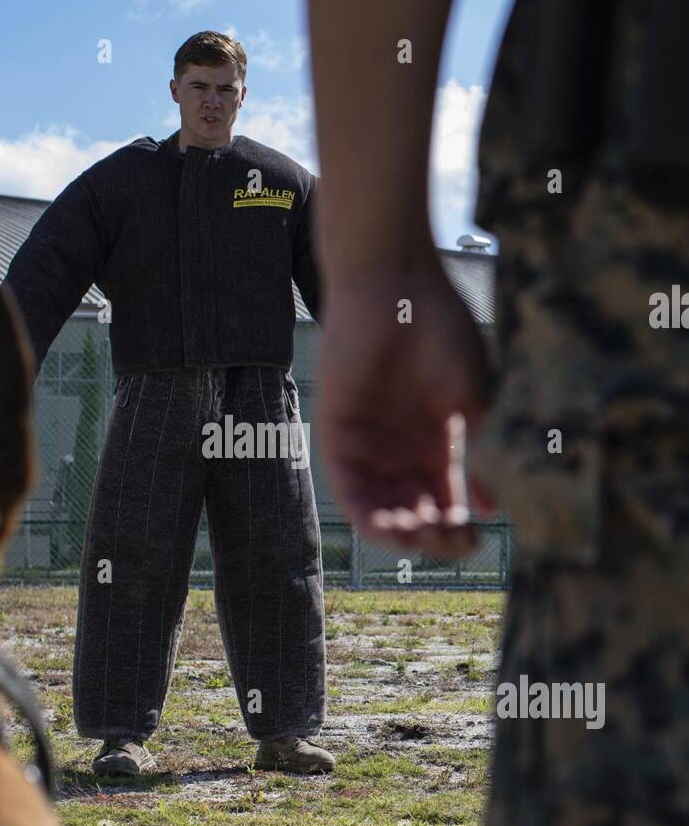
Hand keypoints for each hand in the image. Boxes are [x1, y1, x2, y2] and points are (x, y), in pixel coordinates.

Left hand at [317, 247, 495, 557]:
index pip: (445, 499)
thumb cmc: (442, 328)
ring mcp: (367, 444)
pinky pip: (350, 490)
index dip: (459, 527)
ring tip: (427, 538)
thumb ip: (476, 453)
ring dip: (404, 533)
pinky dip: (371, 516)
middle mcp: (399, 449)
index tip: (480, 539)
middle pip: (414, 512)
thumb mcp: (471, 398)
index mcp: (435, 441)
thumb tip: (490, 505)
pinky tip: (395, 530)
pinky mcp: (336, 436)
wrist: (396, 283)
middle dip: (435, 535)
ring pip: (382, 510)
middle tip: (456, 542)